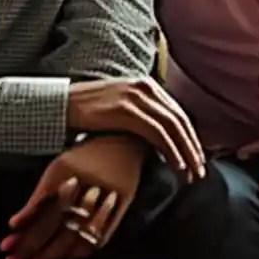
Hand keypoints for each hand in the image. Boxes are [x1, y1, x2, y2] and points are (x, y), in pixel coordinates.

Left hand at [2, 135, 145, 258]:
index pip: (41, 207)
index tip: (7, 245)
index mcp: (65, 170)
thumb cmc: (84, 156)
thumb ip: (39, 198)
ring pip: (78, 233)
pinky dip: (82, 250)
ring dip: (55, 254)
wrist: (124, 138)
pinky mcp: (122, 202)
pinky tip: (66, 257)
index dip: (24, 229)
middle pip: (57, 223)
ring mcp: (106, 193)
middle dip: (32, 246)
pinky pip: (101, 235)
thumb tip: (16, 226)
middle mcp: (86, 181)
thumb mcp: (58, 168)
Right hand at [67, 78, 205, 181]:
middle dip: (192, 147)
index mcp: (146, 85)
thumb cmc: (87, 112)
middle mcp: (145, 87)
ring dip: (185, 152)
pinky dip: (170, 151)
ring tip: (190, 173)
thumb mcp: (119, 107)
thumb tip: (160, 137)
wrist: (59, 105)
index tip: (196, 157)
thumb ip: (140, 115)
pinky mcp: (126, 110)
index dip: (190, 137)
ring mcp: (136, 97)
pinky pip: (157, 133)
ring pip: (173, 128)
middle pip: (179, 120)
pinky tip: (175, 165)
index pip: (177, 113)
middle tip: (199, 170)